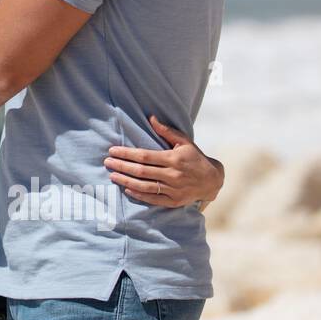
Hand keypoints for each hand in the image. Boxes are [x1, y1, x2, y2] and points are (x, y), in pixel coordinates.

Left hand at [104, 115, 224, 207]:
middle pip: (141, 171)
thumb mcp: (184, 142)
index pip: (144, 156)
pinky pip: (153, 199)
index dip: (127, 153)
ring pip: (145, 186)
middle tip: (107, 162)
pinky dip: (139, 195)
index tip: (112, 151)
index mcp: (173, 158)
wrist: (213, 180)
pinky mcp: (174, 201)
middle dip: (122, 166)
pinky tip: (127, 189)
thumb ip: (167, 131)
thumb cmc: (195, 158)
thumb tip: (151, 118)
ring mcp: (173, 189)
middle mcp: (172, 174)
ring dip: (126, 181)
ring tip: (113, 176)